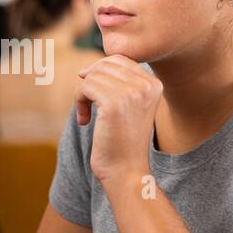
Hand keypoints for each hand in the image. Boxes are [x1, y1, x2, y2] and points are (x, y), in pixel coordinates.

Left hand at [75, 54, 161, 185]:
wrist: (126, 172)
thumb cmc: (123, 142)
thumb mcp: (129, 108)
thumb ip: (119, 84)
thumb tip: (87, 68)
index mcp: (154, 84)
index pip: (120, 60)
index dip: (100, 72)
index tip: (92, 94)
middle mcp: (147, 85)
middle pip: (105, 65)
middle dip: (90, 82)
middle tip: (87, 106)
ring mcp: (132, 93)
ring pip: (93, 75)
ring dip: (83, 94)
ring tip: (87, 115)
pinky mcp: (114, 103)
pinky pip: (85, 87)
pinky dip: (79, 102)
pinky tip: (84, 121)